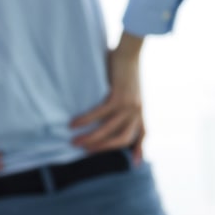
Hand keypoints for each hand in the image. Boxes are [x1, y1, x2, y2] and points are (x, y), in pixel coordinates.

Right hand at [70, 32, 145, 161]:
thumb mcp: (131, 90)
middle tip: (84, 152)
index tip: (134, 162)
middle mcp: (136, 111)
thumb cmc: (126, 68)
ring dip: (91, 138)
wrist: (129, 52)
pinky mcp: (118, 97)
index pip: (142, 134)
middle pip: (122, 139)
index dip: (139, 149)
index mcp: (140, 111)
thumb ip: (125, 102)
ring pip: (109, 130)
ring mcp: (128, 105)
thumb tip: (113, 107)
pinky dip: (85, 120)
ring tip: (75, 142)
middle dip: (103, 148)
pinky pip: (99, 114)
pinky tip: (73, 124)